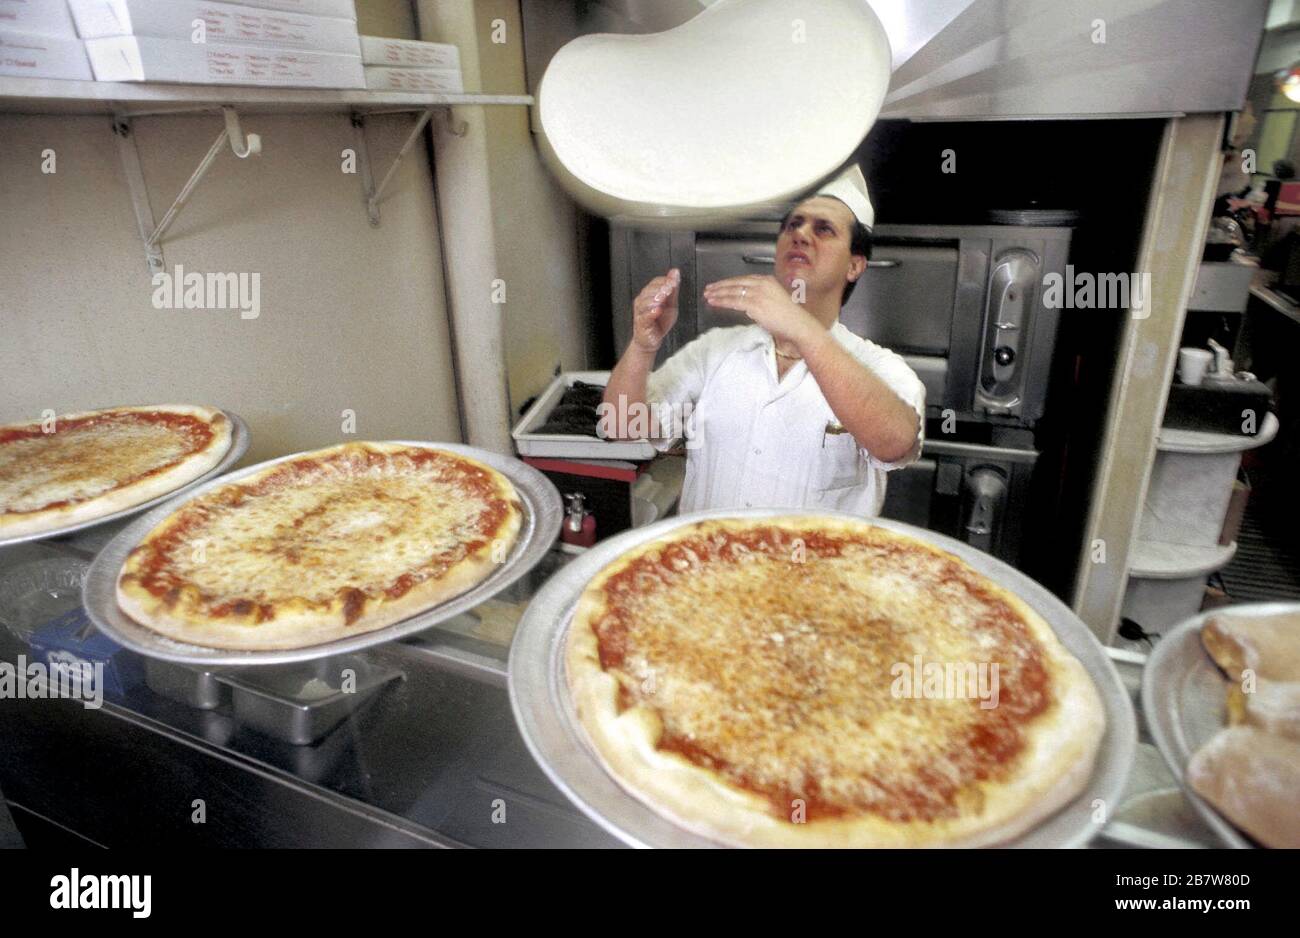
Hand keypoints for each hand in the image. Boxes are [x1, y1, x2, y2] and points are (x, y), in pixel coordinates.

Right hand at [631, 268, 679, 352]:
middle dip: (660, 288)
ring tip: (663, 298)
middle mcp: (642, 300)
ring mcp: (640, 311)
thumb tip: (675, 272)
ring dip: (655, 298)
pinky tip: (657, 310)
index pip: (656, 282)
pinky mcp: (641, 323)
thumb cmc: (660, 321)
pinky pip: (644, 316)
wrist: (651, 340)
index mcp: (649, 293)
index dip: (665, 281)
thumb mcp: (671, 303)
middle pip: (649, 290)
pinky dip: (651, 312)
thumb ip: (673, 289)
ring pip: (645, 301)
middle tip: (670, 288)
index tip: (674, 282)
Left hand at [702, 275, 819, 346]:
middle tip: (709, 289)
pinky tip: (715, 302)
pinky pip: (733, 301)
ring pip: (732, 291)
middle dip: (720, 286)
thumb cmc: (789, 317)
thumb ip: (760, 298)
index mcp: (767, 280)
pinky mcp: (754, 304)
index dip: (729, 282)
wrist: (797, 324)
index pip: (743, 279)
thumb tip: (746, 303)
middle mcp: (762, 283)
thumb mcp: (774, 300)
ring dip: (718, 293)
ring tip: (708, 296)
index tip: (720, 284)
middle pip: (735, 282)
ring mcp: (758, 293)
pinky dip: (722, 301)